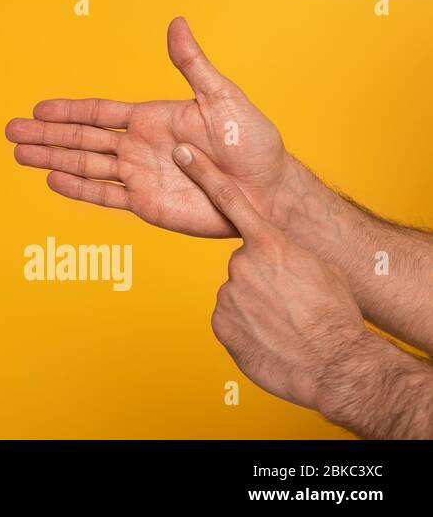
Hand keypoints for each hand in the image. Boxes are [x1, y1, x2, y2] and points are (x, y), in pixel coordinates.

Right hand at [5, 17, 289, 237]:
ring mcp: (139, 175)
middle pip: (81, 138)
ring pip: (84, 165)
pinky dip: (77, 188)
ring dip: (51, 158)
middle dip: (45, 134)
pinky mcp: (146, 204)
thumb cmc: (253, 144)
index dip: (68, 109)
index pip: (99, 112)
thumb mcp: (222, 98)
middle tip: (11, 130)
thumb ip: (192, 64)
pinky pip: (103, 195)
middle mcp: (139, 145)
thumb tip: (177, 23)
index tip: (38, 107)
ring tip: (19, 153)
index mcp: (152, 118)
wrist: (268, 194)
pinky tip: (52, 179)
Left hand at [172, 142, 366, 407]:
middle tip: (290, 303)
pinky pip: (230, 320)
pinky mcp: (220, 323)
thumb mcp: (319, 270)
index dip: (204, 173)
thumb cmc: (334, 316)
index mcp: (270, 245)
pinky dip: (247, 329)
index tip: (182, 153)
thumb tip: (273, 256)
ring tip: (284, 325)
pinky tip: (270, 339)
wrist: (335, 363)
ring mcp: (228, 293)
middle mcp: (242, 264)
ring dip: (255, 308)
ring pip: (238, 295)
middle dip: (262, 281)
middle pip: (244, 265)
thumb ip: (287, 254)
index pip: (229, 200)